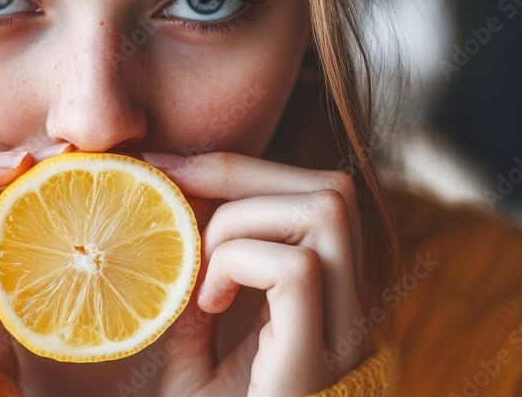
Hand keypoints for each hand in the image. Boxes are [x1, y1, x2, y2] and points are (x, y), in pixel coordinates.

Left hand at [146, 152, 368, 396]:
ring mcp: (346, 333)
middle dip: (241, 175)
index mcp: (332, 293)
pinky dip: (239, 263)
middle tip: (172, 196)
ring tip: (200, 272)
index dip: (241, 166)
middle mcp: (355, 307)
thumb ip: (195, 265)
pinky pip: (298, 268)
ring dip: (240, 221)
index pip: (318, 191)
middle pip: (331, 188)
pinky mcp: (320, 357)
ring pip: (325, 210)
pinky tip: (207, 299)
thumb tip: (172, 191)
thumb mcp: (187, 323)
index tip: (166, 164)